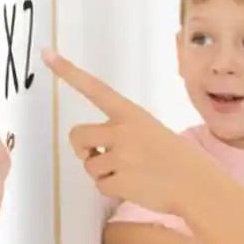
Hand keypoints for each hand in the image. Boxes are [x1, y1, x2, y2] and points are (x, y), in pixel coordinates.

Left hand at [43, 49, 221, 214]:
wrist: (196, 185)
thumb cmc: (173, 158)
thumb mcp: (150, 130)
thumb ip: (120, 132)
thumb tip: (91, 152)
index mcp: (131, 113)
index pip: (95, 88)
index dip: (68, 71)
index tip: (47, 54)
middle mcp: (122, 130)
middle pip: (77, 135)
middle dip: (83, 149)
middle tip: (101, 156)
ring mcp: (120, 156)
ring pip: (89, 165)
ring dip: (104, 172)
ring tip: (133, 172)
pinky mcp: (119, 181)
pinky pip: (100, 186)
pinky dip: (113, 189)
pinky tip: (135, 185)